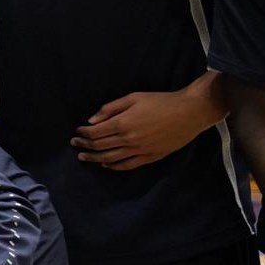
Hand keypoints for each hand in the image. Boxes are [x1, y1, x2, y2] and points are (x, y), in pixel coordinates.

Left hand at [71, 87, 218, 170]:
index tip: (77, 131)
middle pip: (99, 146)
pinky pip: (127, 165)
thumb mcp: (133, 98)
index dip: (83, 133)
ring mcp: (140, 150)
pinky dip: (114, 166)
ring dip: (94, 158)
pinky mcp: (150, 157)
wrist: (189, 112)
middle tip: (75, 143)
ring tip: (83, 157)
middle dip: (84, 145)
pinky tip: (106, 164)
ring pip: (110, 159)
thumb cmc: (161, 101)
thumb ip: (110, 108)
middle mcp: (129, 140)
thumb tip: (91, 120)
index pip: (95, 133)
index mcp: (123, 123)